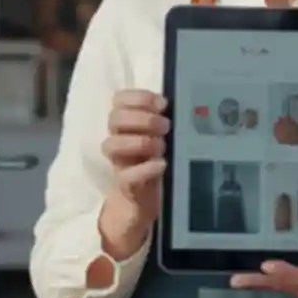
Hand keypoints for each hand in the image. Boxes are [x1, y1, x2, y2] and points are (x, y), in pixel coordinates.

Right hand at [98, 89, 168, 259]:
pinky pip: (127, 175)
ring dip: (140, 142)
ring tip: (162, 146)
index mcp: (126, 122)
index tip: (162, 104)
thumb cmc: (155, 160)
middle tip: (165, 126)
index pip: (119, 99)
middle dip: (142, 119)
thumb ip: (164, 120)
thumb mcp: (160, 137)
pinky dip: (145, 168)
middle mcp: (118, 138)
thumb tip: (185, 103)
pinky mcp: (125, 185)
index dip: (138, 98)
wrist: (143, 200)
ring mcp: (119, 162)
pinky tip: (161, 164)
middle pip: (115, 119)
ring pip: (112, 144)